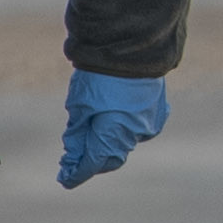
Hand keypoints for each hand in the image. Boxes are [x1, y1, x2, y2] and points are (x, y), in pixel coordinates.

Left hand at [57, 69, 170, 188]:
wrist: (132, 45)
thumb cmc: (100, 75)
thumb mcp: (80, 106)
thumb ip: (77, 135)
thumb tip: (73, 157)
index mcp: (114, 135)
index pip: (92, 163)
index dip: (76, 172)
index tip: (64, 178)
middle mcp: (136, 134)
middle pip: (111, 156)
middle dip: (93, 159)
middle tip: (73, 157)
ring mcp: (150, 122)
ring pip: (125, 142)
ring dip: (109, 142)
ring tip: (92, 132)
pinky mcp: (158, 109)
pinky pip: (140, 128)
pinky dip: (125, 128)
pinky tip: (114, 119)